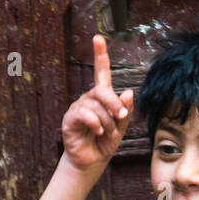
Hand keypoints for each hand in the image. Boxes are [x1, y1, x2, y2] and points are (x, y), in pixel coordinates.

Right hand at [61, 34, 133, 169]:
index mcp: (101, 97)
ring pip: (96, 106)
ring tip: (107, 132)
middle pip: (102, 90)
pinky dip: (96, 124)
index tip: (98, 38)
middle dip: (114, 104)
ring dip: (107, 121)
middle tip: (121, 117)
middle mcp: (88, 99)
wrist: (91, 161)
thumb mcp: (121, 126)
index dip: (100, 54)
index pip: (100, 72)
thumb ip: (126, 110)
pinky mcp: (70, 119)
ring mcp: (77, 108)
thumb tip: (128, 92)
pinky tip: (97, 131)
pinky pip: (86, 115)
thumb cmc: (105, 142)